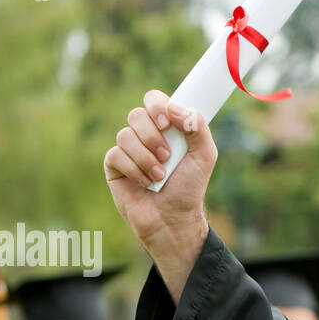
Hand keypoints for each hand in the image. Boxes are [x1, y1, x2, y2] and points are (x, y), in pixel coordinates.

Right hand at [104, 90, 216, 300]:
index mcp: (166, 128)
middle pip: (136, 114)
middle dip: (153, 136)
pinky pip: (116, 155)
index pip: (154, 100)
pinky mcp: (114, 165)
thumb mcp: (204, 156)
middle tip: (167, 156)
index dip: (157, 105)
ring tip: (160, 176)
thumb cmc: (189, 188)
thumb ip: (198, 127)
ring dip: (147, 158)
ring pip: (125, 135)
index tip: (168, 123)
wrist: (173, 219)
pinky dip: (135, 170)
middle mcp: (145, 135)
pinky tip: (146, 184)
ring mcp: (128, 150)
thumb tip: (175, 107)